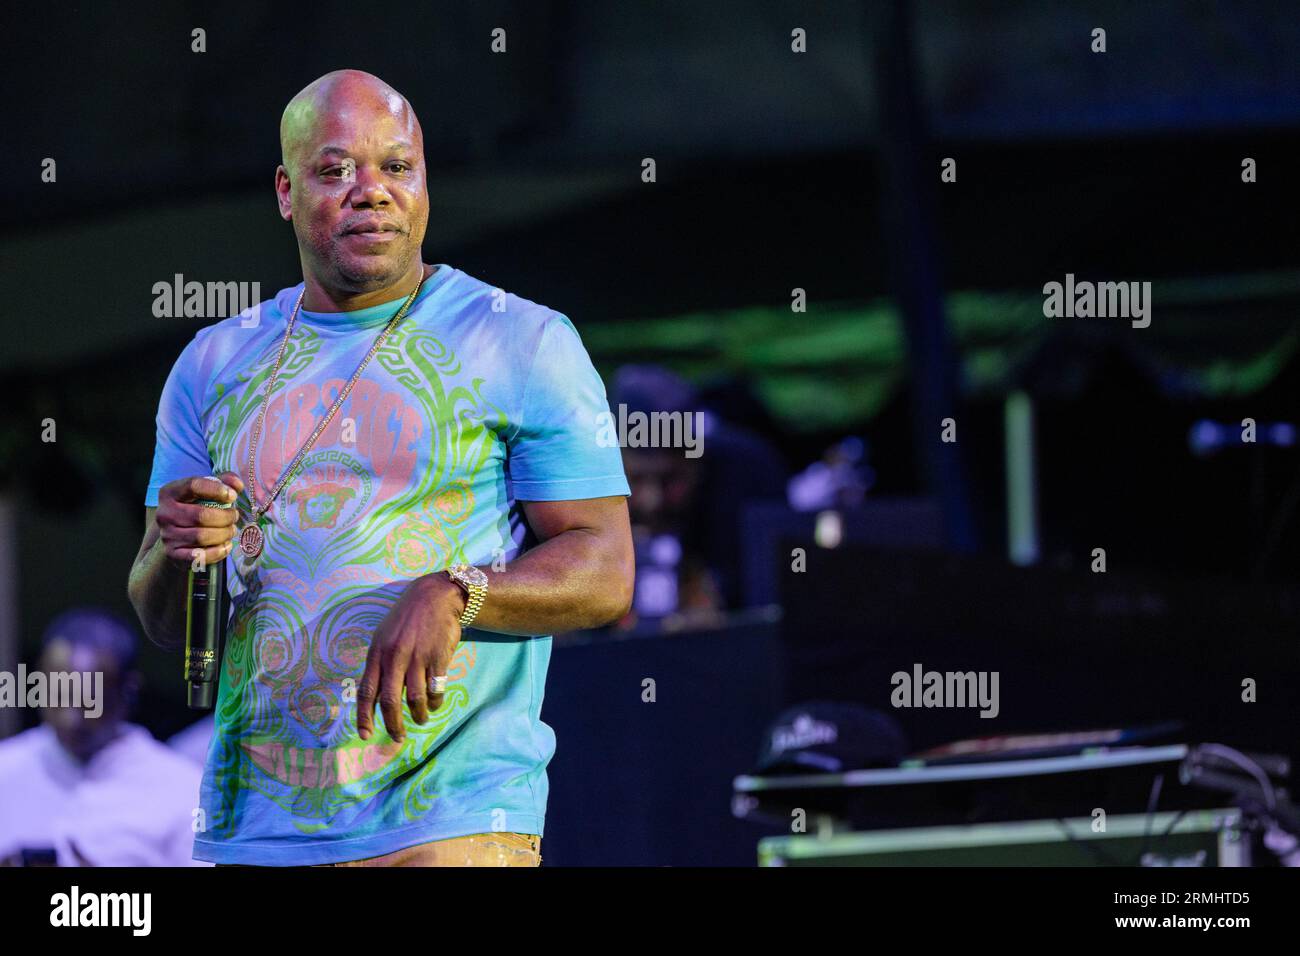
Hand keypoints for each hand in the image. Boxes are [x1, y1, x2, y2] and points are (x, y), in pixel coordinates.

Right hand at [155, 472, 243, 568]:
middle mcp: (165, 513)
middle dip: (225, 517)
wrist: (176, 537)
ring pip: (202, 536)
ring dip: (224, 533)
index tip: (232, 496)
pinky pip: (200, 555)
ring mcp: (167, 535)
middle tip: (234, 516)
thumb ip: (224, 481)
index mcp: (170, 492)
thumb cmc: (196, 508)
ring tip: (231, 530)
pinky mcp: (173, 554)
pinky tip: (226, 545)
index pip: (194, 485)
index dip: (217, 490)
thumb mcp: (207, 490)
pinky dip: (218, 551)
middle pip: (201, 515)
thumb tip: (237, 485)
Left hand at [356, 573, 467, 741]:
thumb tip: (375, 697)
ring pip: (416, 699)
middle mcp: (395, 656)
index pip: (367, 691)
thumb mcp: (384, 637)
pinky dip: (435, 702)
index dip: (364, 716)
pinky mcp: (439, 657)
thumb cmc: (406, 620)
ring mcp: (418, 657)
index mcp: (377, 653)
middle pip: (391, 701)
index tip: (366, 735)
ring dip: (419, 715)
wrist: (435, 597)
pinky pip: (436, 689)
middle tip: (398, 737)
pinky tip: (435, 704)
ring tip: (421, 719)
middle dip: (394, 725)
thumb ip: (379, 665)